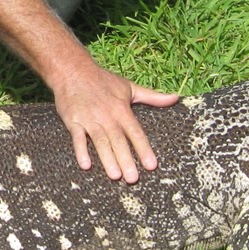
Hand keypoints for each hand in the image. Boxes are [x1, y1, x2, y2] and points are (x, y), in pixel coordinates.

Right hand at [52, 65, 178, 181]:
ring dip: (107, 159)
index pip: (135, 132)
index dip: (144, 149)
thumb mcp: (129, 87)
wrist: (72, 70)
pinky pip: (78, 138)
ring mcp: (89, 119)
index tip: (151, 165)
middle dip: (126, 160)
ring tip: (115, 176)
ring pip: (100, 142)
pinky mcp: (73, 121)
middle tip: (133, 179)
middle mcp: (107, 115)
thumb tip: (175, 98)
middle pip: (118, 140)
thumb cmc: (103, 80)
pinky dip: (81, 151)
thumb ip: (152, 97)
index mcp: (122, 109)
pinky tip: (86, 165)